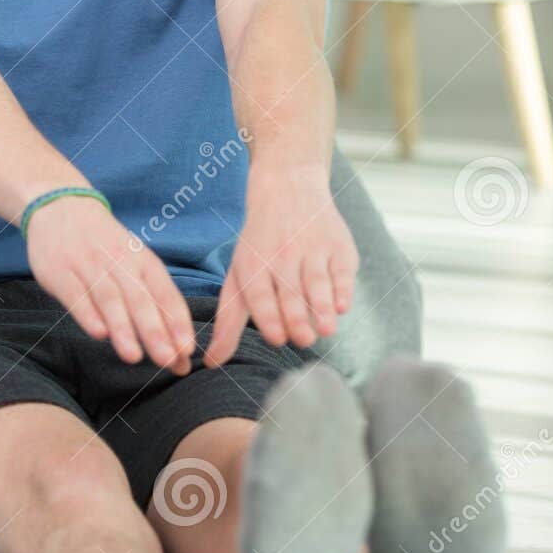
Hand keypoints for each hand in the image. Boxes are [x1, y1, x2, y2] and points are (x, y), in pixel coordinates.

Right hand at [25, 197, 196, 372]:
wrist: (61, 206)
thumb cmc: (106, 246)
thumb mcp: (134, 263)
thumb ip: (153, 305)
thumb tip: (179, 354)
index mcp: (143, 260)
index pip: (165, 293)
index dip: (177, 322)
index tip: (187, 351)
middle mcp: (120, 262)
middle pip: (140, 299)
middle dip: (155, 331)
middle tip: (167, 360)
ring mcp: (89, 265)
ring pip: (110, 299)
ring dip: (123, 328)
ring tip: (133, 356)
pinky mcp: (60, 271)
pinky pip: (76, 295)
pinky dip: (88, 314)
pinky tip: (98, 334)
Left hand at [204, 164, 358, 365]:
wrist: (287, 188)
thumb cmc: (260, 246)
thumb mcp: (239, 277)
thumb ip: (228, 322)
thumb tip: (208, 364)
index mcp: (253, 265)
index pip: (260, 293)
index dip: (268, 315)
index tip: (275, 337)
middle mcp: (281, 256)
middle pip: (289, 292)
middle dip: (296, 316)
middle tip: (302, 340)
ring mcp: (311, 249)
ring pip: (316, 281)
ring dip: (322, 306)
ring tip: (327, 330)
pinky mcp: (338, 246)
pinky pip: (341, 269)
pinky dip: (342, 288)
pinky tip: (343, 306)